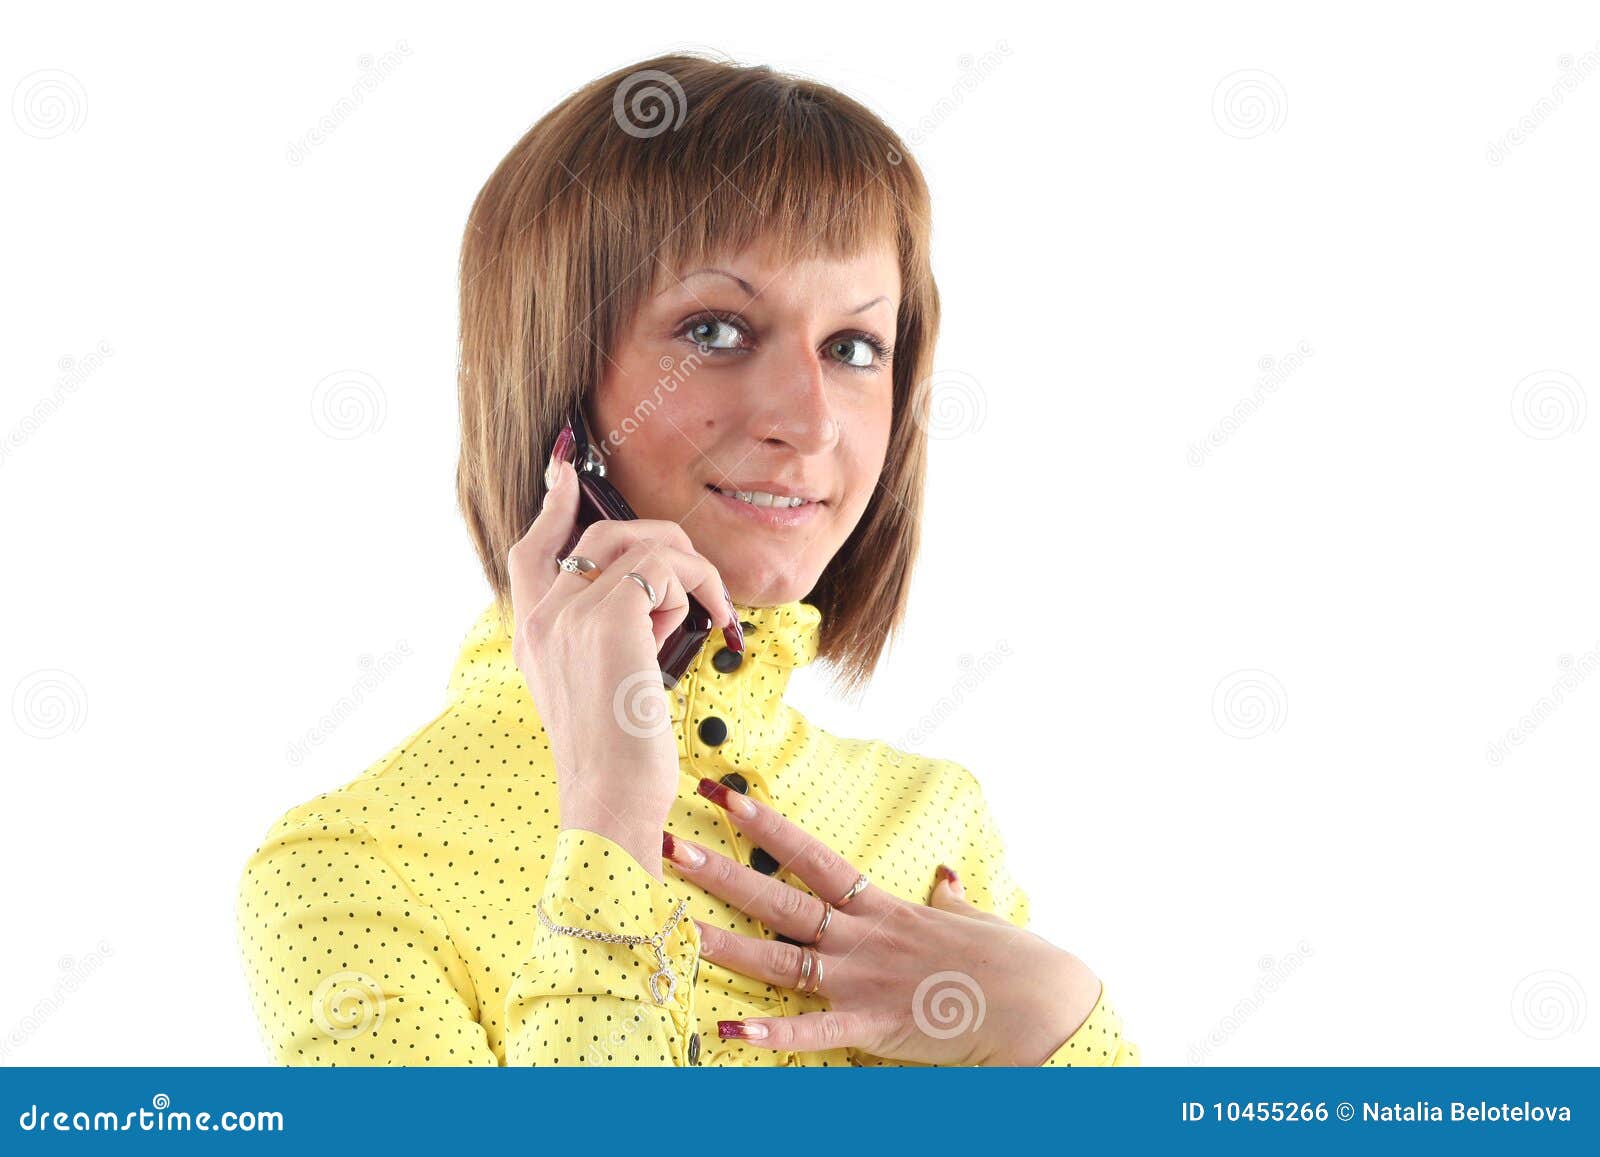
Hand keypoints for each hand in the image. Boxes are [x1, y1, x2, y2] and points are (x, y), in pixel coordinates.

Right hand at [507, 425, 742, 878]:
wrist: (611, 802)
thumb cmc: (618, 761)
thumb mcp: (601, 691)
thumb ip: (605, 640)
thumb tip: (648, 597)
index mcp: (533, 635)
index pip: (532, 549)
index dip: (552, 504)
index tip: (566, 469)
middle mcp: (542, 617)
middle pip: (603, 534)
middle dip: (663, 545)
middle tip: (700, 583)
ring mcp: (570, 612)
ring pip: (643, 544)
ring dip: (688, 574)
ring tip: (705, 619)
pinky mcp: (610, 614)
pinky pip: (666, 565)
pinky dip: (697, 589)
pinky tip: (708, 626)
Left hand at [663, 778, 1102, 1065]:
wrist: (1038, 1002)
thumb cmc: (1007, 958)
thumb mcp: (970, 916)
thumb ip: (945, 898)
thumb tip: (942, 877)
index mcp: (880, 906)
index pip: (810, 855)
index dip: (764, 825)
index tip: (720, 795)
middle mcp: (861, 935)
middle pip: (777, 898)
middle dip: (719, 871)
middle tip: (666, 846)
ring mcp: (861, 979)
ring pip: (778, 956)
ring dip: (723, 943)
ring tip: (673, 926)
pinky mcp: (870, 1024)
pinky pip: (811, 1031)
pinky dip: (770, 1033)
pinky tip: (727, 1032)